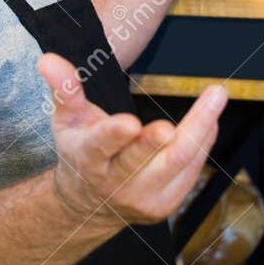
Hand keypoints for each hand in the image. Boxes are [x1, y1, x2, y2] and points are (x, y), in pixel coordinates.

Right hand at [39, 53, 224, 226]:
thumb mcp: (66, 121)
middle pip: (143, 159)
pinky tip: (210, 118)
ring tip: (216, 96)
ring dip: (200, 128)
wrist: (89, 204)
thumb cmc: (80, 152)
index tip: (131, 122)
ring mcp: (142, 197)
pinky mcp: (164, 205)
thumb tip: (48, 59)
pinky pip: (190, 169)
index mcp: (87, 159)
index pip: (100, 147)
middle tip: (180, 116)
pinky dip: (202, 140)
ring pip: (177, 162)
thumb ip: (65, 90)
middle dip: (161, 139)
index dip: (115, 135)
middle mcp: (114, 182)